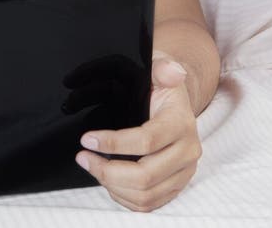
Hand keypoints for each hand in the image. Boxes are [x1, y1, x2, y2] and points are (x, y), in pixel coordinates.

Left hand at [74, 51, 200, 211]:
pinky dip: (124, 197)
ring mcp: (184, 171)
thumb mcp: (159, 69)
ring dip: (112, 185)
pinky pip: (150, 204)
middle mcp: (188, 151)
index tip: (86, 139)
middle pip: (145, 176)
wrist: (178, 103)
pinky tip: (108, 180)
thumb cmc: (162, 87)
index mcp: (181, 123)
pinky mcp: (177, 185)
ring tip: (91, 166)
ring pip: (146, 194)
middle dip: (107, 170)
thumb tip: (172, 71)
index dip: (113, 143)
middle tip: (83, 157)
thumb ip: (162, 68)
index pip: (146, 141)